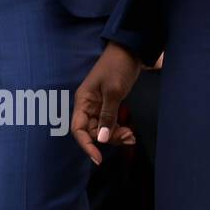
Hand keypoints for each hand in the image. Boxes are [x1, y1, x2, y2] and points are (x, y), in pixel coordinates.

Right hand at [71, 41, 141, 164]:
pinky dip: (119, 130)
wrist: (130, 51)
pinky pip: (110, 124)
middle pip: (91, 132)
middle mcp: (88, 106)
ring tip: (131, 135)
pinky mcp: (109, 105)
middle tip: (128, 137)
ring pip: (102, 130)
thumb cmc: (118, 67)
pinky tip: (129, 132)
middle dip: (108, 139)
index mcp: (83, 101)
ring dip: (115, 136)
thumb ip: (107, 115)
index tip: (98, 159)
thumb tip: (102, 139)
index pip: (78, 129)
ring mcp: (98, 106)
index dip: (86, 145)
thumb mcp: (114, 91)